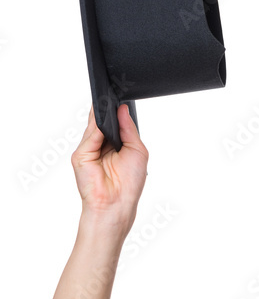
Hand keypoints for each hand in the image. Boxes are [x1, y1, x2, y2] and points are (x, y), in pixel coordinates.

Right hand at [72, 104, 148, 226]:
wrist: (117, 203)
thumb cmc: (129, 182)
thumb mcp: (137, 150)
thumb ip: (129, 129)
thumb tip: (122, 109)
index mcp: (115, 146)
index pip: (112, 124)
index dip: (115, 112)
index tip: (119, 97)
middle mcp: (101, 147)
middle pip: (101, 122)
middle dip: (107, 110)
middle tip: (113, 95)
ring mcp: (89, 150)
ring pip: (94, 126)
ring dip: (102, 115)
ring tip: (110, 104)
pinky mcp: (80, 155)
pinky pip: (90, 136)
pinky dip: (97, 127)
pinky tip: (104, 120)